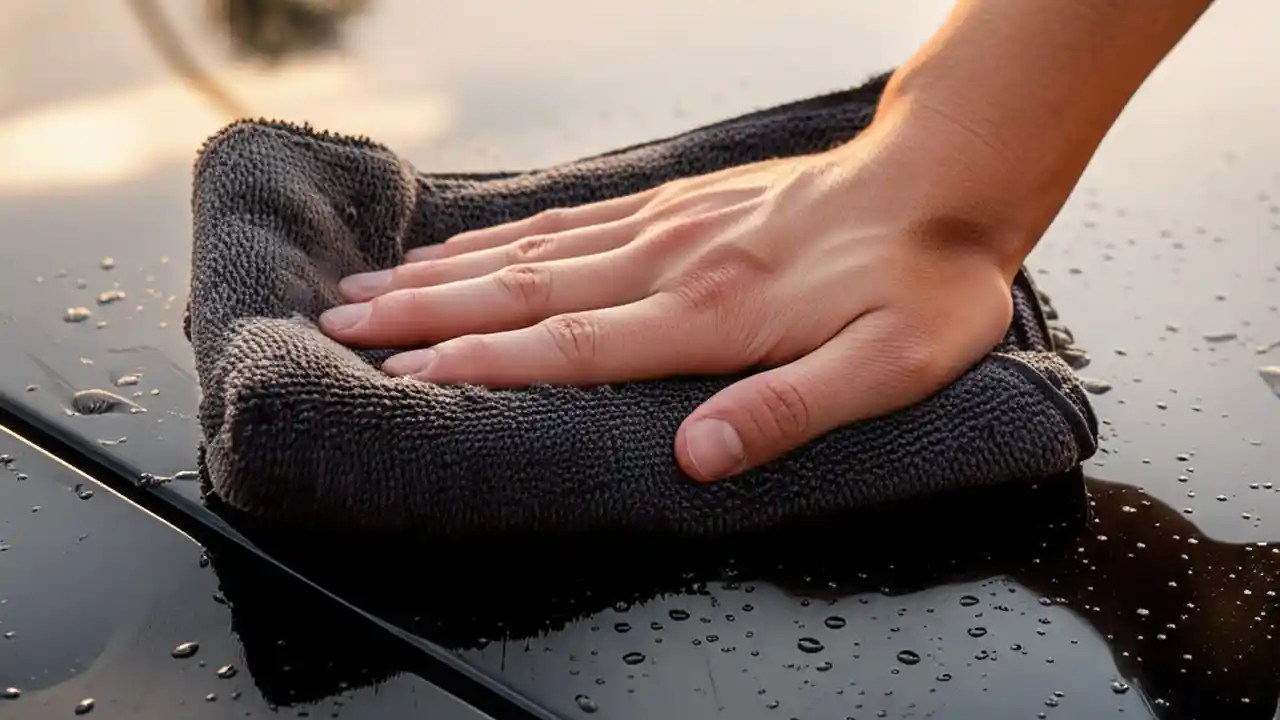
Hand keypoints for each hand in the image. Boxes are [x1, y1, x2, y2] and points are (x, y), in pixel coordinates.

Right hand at [319, 111, 1032, 481]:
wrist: (942, 179)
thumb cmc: (920, 281)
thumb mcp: (886, 365)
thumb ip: (787, 410)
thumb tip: (695, 458)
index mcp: (711, 312)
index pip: (571, 344)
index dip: (482, 362)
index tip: (404, 373)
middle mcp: (669, 261)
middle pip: (524, 290)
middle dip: (425, 311)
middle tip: (341, 323)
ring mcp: (666, 225)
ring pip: (531, 251)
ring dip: (445, 272)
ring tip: (372, 286)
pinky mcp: (675, 205)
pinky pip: (568, 221)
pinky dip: (502, 235)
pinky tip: (466, 243)